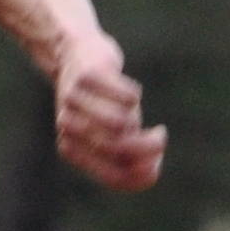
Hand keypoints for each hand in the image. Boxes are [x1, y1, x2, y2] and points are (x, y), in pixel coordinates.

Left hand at [53, 32, 164, 191]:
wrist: (76, 53)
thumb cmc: (103, 100)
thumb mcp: (118, 132)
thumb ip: (133, 156)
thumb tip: (151, 171)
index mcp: (73, 149)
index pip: (115, 177)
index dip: (143, 175)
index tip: (156, 162)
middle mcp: (68, 128)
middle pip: (120, 149)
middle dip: (150, 145)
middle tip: (160, 135)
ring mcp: (73, 100)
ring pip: (121, 123)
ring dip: (135, 117)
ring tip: (131, 108)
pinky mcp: (87, 75)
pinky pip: (125, 96)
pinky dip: (134, 94)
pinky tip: (129, 91)